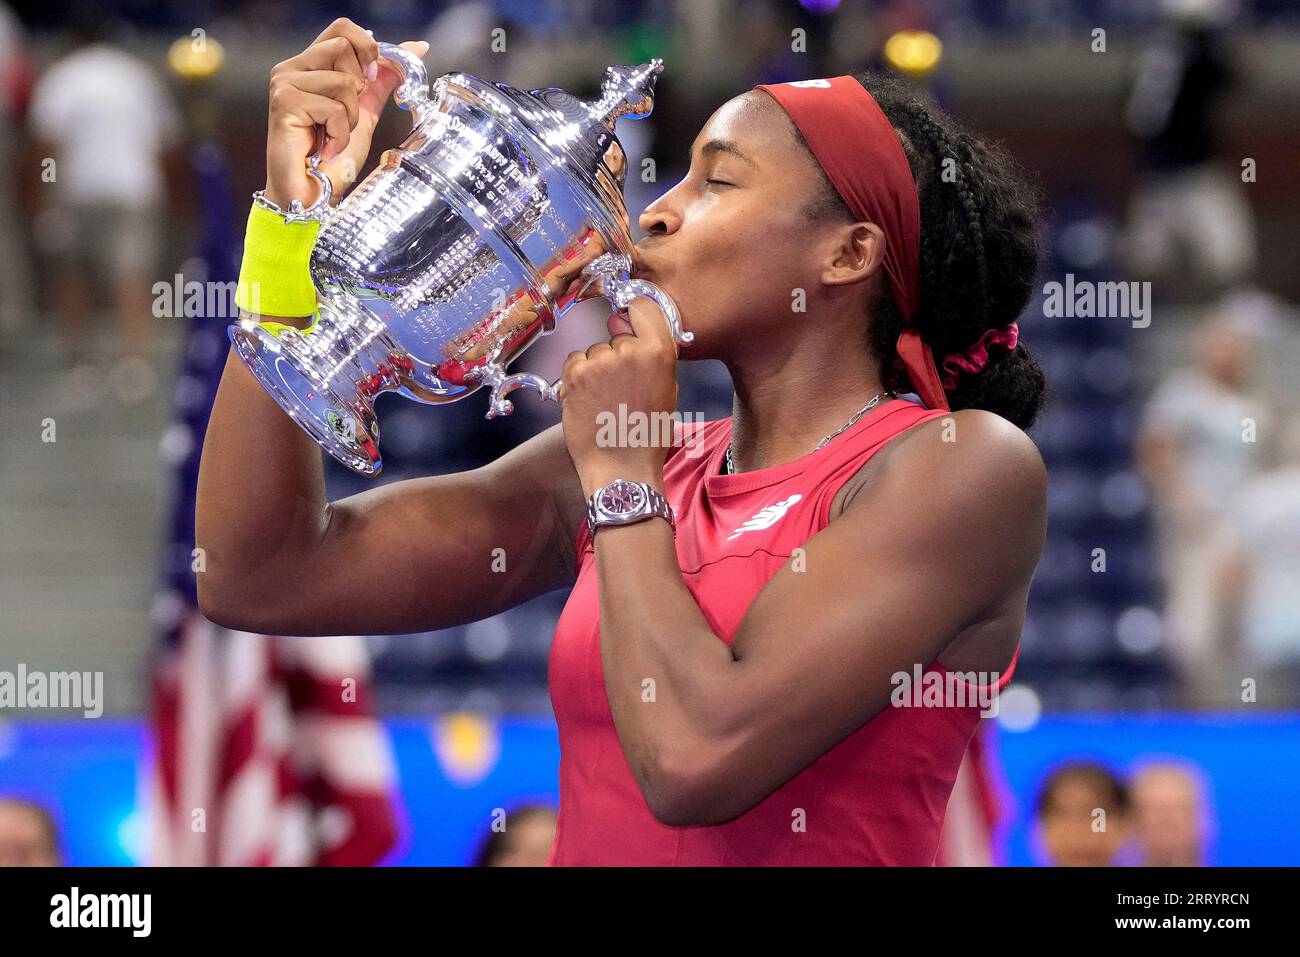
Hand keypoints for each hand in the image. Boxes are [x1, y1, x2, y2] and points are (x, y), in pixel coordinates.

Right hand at [264, 17, 428, 207]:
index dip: (366, 48)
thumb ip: (384, 79)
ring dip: (349, 118)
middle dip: (358, 91)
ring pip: (344, 81)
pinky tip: (324, 148)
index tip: (371, 79)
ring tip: (332, 137)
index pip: (342, 28)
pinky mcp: (284, 103)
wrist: (311, 194)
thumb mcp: (365, 112)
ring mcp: (284, 83)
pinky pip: (334, 108)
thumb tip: (416, 48)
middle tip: (342, 119)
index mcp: (310, 65)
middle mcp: (292, 68)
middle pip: (344, 48)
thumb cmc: (331, 158)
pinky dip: (339, 134)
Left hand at [559, 299, 680, 494]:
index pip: (644, 306)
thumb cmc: (646, 434)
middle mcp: (630, 350)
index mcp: (659, 352)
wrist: (622, 468)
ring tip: (605, 401)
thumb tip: (622, 320)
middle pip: (618, 336)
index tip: (629, 323)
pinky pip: (576, 362)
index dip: (635, 315)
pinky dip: (578, 378)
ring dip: (596, 370)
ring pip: (595, 351)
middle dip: (617, 356)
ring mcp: (601, 361)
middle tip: (620, 389)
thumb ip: (652, 354)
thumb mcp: (667, 388)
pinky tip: (589, 402)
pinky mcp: (576, 374)